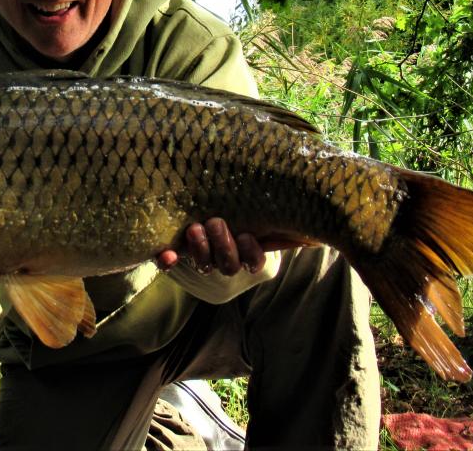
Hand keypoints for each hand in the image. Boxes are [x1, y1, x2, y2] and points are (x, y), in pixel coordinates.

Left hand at [156, 218, 297, 275]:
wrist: (208, 206)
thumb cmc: (244, 210)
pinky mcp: (178, 253)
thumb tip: (306, 223)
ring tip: (195, 228)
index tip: (247, 236)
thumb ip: (276, 218)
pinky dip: (168, 259)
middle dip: (222, 245)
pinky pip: (171, 262)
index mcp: (248, 253)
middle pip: (227, 265)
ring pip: (204, 265)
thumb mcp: (261, 212)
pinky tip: (167, 255)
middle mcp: (226, 260)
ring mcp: (203, 259)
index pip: (254, 263)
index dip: (250, 253)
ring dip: (199, 249)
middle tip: (216, 222)